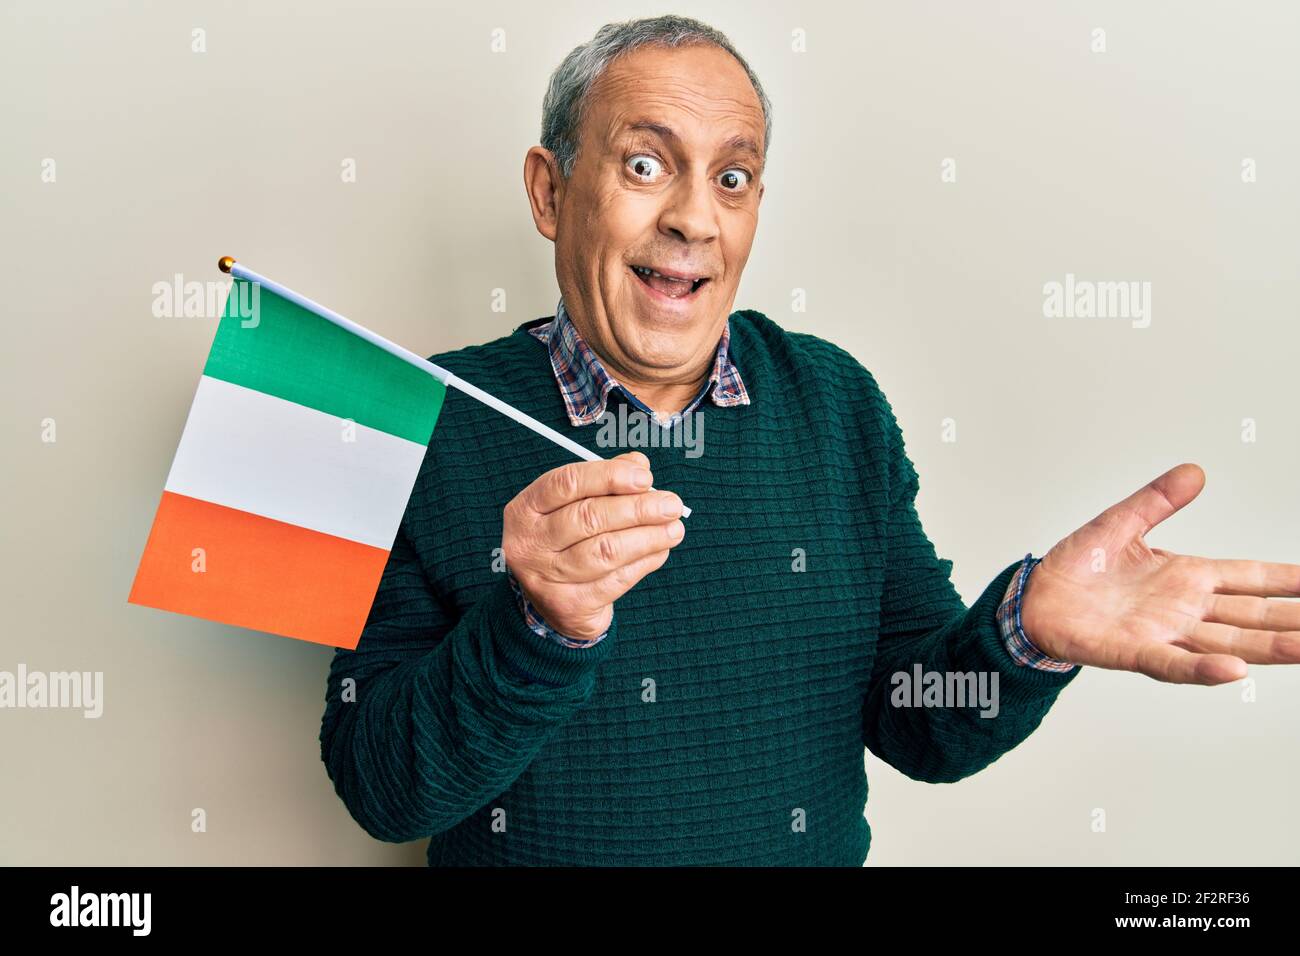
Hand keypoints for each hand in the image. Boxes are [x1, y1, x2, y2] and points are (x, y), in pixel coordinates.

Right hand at [502, 451, 685, 639]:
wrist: (549, 603)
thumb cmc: (565, 542)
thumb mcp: (572, 507)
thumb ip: (605, 480)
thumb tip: (639, 465)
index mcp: (526, 509)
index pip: (567, 483)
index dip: (609, 476)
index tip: (645, 477)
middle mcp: (530, 543)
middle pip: (589, 518)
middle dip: (637, 509)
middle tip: (671, 505)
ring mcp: (546, 578)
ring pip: (605, 551)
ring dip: (647, 537)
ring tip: (674, 529)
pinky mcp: (569, 605)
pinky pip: (615, 581)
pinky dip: (644, 563)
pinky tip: (660, 551)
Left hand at [1020, 462, 1299, 684]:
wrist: (1033, 598)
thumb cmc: (1078, 568)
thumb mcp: (1121, 524)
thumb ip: (1157, 501)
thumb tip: (1195, 471)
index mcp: (1186, 578)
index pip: (1250, 578)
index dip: (1287, 581)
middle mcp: (1183, 609)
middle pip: (1252, 617)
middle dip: (1293, 622)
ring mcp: (1161, 632)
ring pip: (1227, 643)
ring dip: (1269, 647)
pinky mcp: (1129, 649)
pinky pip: (1172, 661)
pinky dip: (1202, 668)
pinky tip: (1236, 671)